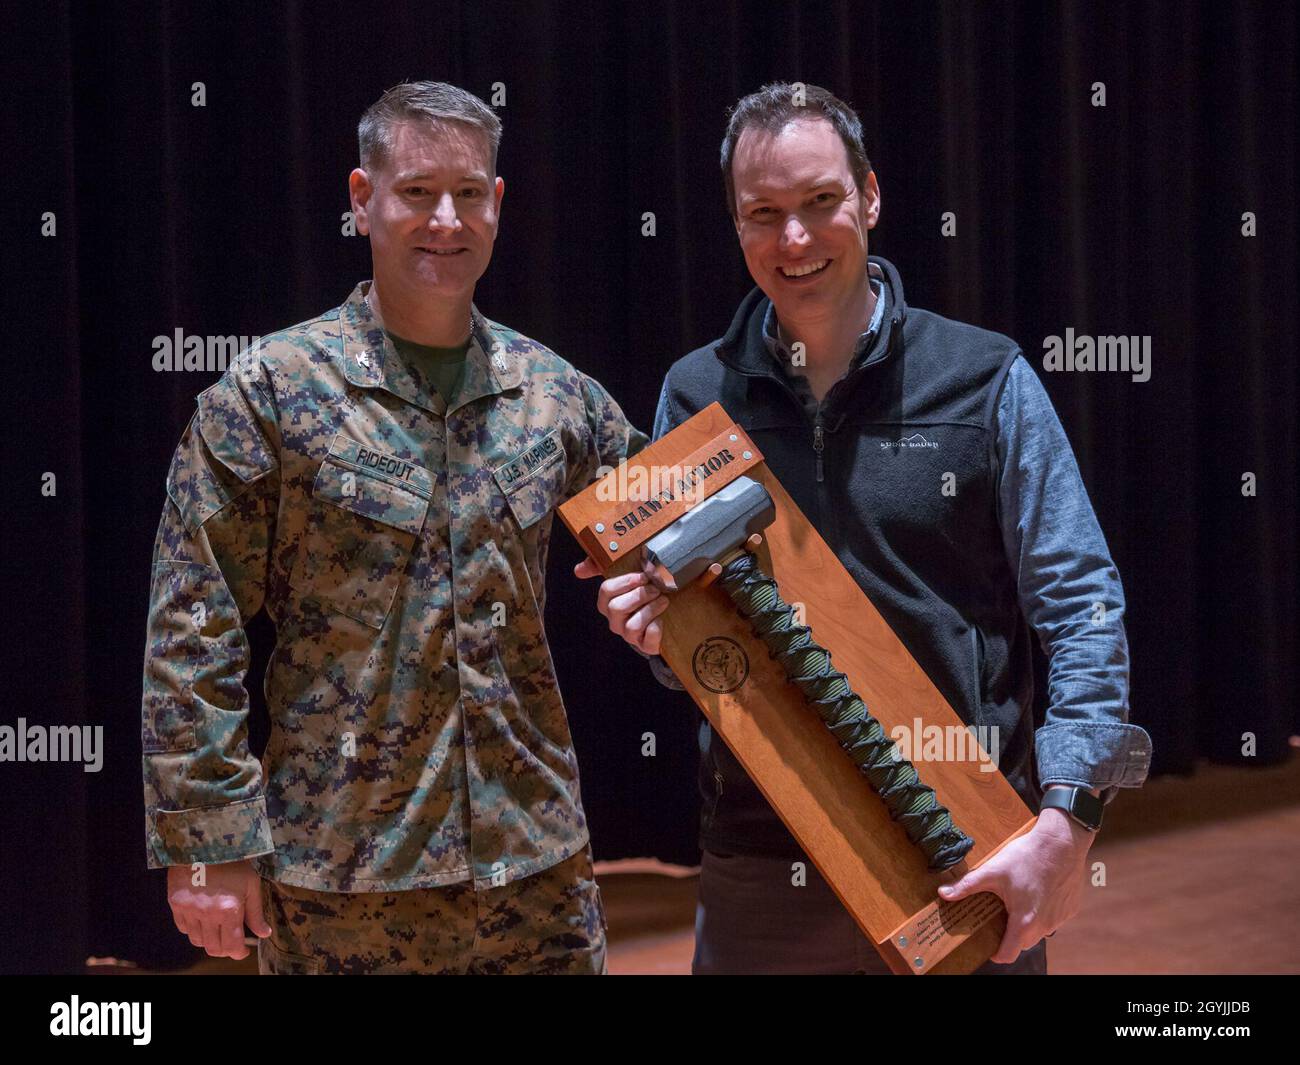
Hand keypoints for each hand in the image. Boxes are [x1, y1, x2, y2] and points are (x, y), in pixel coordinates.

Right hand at [166, 859, 271, 959]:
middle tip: (231, 942)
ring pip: (196, 940)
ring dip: (208, 940)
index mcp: (229, 910)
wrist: (204, 842)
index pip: (232, 945)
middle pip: (213, 948)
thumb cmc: (233, 861)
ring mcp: (189, 910)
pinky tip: (202, 919)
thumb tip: (264, 934)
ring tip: (217, 929)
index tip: (243, 951)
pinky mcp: (175, 904)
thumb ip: (256, 913)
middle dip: (224, 949)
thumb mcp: (251, 884)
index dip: (238, 953)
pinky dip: (193, 929)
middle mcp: (207, 915)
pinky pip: (183, 928)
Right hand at [573, 557, 670, 655]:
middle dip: (639, 595)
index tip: (643, 576)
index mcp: (607, 604)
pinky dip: (657, 628)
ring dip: (650, 609)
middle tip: (656, 589)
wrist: (665, 619)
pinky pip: (649, 637)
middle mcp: (615, 621)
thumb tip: (578, 570)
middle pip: (617, 608)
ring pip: (632, 625)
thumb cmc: (643, 595)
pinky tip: (663, 619)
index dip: (626, 582)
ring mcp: (629, 636)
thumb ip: (600, 568)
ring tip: (663, 600)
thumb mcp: (626, 579)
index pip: (606, 590)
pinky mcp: (646, 646)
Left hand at [936, 808, 1093, 963]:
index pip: (1008, 955)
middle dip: (1009, 934)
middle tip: (997, 916)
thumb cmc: (1028, 856)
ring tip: (1015, 902)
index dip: (995, 953)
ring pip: (1039, 931)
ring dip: (1027, 922)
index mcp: (1024, 921)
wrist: (1062, 842)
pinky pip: (1052, 918)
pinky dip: (1043, 911)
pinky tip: (1036, 892)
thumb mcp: (993, 870)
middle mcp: (1045, 926)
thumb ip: (967, 885)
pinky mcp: (1070, 909)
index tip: (987, 945)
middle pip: (1023, 943)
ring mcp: (1060, 919)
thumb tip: (943, 893)